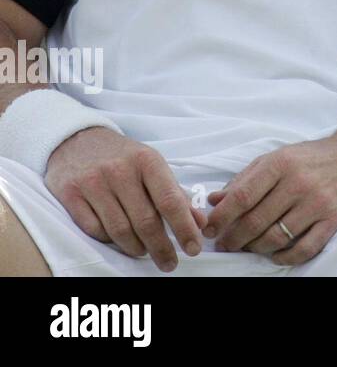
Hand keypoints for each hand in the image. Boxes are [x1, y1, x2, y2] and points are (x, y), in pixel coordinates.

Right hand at [45, 126, 207, 272]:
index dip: (184, 228)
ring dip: (136, 247)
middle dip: (161, 247)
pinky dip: (110, 241)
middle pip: (145, 221)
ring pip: (119, 230)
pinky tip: (119, 241)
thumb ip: (175, 194)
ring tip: (145, 252)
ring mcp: (93, 183)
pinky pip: (94, 230)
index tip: (194, 248)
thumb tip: (199, 223)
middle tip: (170, 262)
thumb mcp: (153, 166)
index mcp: (148, 161)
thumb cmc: (124, 157)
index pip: (170, 201)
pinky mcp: (70, 194)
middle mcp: (120, 171)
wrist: (78, 140)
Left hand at [203, 129, 336, 265]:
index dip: (221, 218)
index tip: (210, 229)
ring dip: (255, 248)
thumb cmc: (312, 157)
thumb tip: (215, 201)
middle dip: (234, 238)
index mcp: (281, 163)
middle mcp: (299, 182)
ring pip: (275, 238)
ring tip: (248, 247)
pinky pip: (303, 249)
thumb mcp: (277, 157)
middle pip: (255, 221)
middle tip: (226, 243)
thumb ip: (245, 179)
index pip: (242, 197)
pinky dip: (284, 257)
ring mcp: (317, 203)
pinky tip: (275, 254)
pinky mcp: (333, 220)